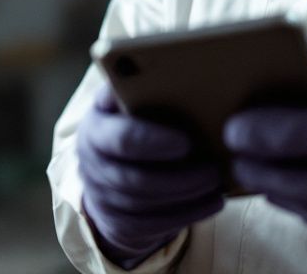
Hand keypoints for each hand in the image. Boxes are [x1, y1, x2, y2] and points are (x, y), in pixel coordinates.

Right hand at [77, 86, 224, 268]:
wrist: (115, 163)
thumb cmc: (141, 121)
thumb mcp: (138, 101)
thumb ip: (151, 91)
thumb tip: (203, 79)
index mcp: (97, 122)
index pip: (120, 137)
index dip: (151, 142)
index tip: (186, 142)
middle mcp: (91, 159)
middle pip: (133, 177)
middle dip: (177, 177)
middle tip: (212, 170)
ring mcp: (99, 193)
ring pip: (144, 203)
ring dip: (185, 196)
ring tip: (216, 183)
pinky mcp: (115, 221)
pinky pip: (151, 225)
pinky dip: (186, 215)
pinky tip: (212, 203)